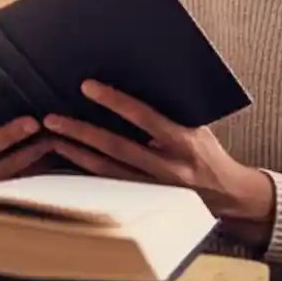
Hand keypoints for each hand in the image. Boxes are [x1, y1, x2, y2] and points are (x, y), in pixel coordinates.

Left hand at [44, 80, 274, 240]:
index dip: (115, 101)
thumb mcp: (196, 127)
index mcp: (184, 142)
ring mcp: (155, 189)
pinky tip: (66, 158)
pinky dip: (84, 171)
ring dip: (75, 153)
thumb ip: (168, 110)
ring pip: (107, 170)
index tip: (87, 86)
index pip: (145, 117)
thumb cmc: (207, 152)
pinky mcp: (145, 202)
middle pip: (117, 147)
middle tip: (52, 118)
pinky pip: (109, 185)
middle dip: (82, 131)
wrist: (230, 196)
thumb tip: (135, 78)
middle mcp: (168, 167)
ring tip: (51, 137)